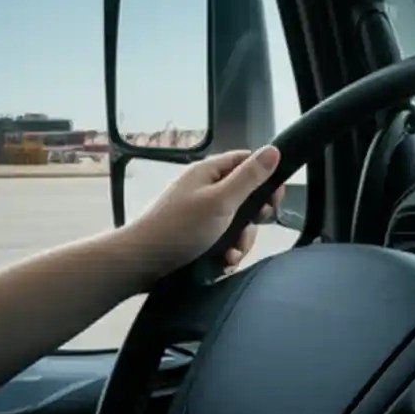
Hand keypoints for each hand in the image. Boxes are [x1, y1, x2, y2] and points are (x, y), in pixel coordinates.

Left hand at [128, 145, 283, 279]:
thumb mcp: (222, 200)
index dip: (265, 177)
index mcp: (209, 172)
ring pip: (237, 221)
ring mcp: (200, 212)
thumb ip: (250, 177)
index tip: (274, 199)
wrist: (140, 262)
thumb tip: (274, 151)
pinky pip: (223, 238)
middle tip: (250, 228)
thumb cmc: (180, 227)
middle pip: (246, 195)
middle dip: (254, 217)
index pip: (246, 162)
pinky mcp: (196, 234)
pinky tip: (223, 261)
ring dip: (240, 240)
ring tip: (231, 254)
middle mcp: (205, 188)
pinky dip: (227, 250)